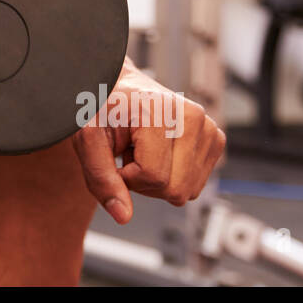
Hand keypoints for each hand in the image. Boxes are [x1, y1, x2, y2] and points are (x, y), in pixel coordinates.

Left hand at [69, 58, 225, 224]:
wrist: (117, 86)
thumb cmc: (100, 108)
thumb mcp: (87, 139)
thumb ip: (101, 178)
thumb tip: (123, 216)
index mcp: (161, 110)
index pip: (153, 177)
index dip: (126, 177)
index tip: (115, 153)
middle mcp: (192, 116)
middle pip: (176, 190)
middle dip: (145, 182)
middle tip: (128, 152)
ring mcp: (208, 126)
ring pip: (188, 191)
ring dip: (159, 179)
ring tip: (142, 149)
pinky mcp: (215, 138)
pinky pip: (196, 184)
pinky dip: (174, 175)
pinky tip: (159, 150)